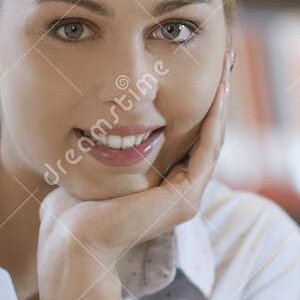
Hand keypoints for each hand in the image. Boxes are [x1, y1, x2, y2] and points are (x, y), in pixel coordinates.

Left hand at [36, 49, 232, 299]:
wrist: (72, 238)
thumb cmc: (73, 207)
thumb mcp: (96, 164)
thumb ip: (108, 147)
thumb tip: (101, 119)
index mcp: (165, 187)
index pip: (190, 139)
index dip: (199, 105)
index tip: (204, 71)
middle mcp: (182, 194)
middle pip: (207, 137)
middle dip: (217, 99)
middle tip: (226, 61)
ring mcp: (187, 199)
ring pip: (213, 142)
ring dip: (221, 107)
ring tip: (227, 72)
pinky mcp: (186, 200)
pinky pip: (206, 153)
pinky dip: (213, 124)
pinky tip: (217, 97)